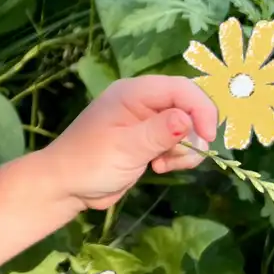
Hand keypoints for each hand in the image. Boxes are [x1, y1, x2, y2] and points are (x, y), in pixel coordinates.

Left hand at [44, 76, 218, 211]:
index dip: (201, 109)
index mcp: (133, 92)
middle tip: (178, 156)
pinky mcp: (148, 140)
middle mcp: (141, 101)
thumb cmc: (89, 162)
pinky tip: (157, 167)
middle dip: (192, 133)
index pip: (181, 88)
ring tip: (162, 164)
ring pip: (186, 128)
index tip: (208, 138)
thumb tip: (188, 119)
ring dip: (184, 149)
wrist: (66, 186)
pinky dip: (176, 156)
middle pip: (188, 106)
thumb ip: (159, 132)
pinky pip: (177, 142)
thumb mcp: (126, 148)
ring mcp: (145, 121)